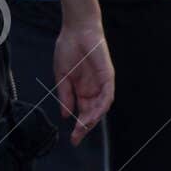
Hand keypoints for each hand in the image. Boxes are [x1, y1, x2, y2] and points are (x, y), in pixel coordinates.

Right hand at [54, 19, 113, 144]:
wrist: (75, 31)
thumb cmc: (68, 50)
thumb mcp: (62, 76)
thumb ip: (65, 96)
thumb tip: (66, 115)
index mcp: (81, 90)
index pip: (81, 112)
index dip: (78, 126)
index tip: (73, 139)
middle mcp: (93, 89)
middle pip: (92, 113)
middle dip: (85, 126)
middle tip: (77, 137)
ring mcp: (101, 84)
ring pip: (100, 106)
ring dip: (93, 118)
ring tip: (83, 126)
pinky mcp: (108, 76)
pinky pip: (107, 94)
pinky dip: (102, 105)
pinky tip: (95, 113)